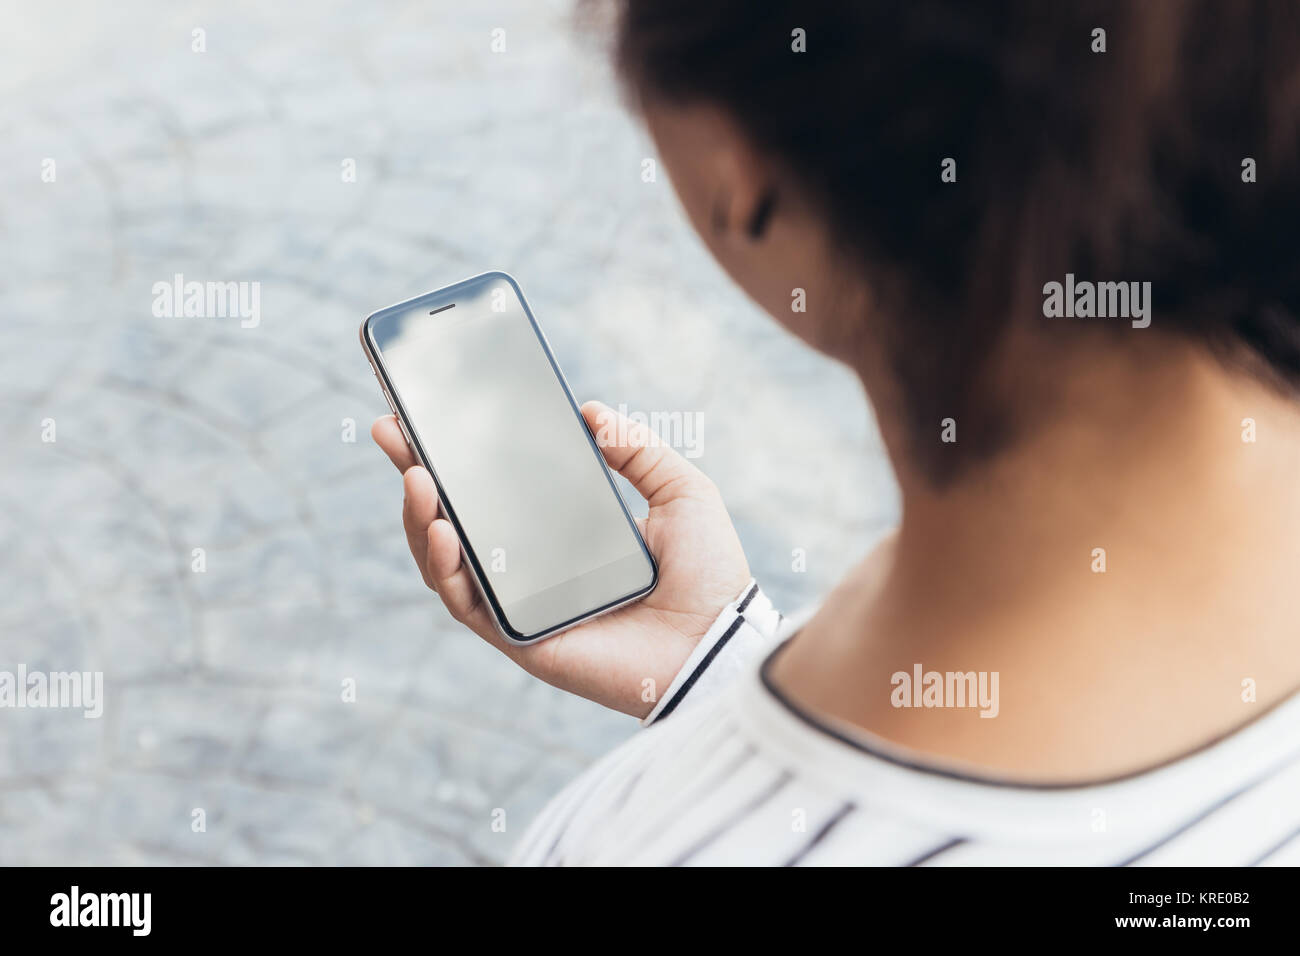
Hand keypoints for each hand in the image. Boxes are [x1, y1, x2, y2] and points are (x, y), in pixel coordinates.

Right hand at [371, 400, 750, 716]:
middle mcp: (533, 565)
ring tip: (417, 476)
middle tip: (391, 430)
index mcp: (563, 530)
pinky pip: (466, 602)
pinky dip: (446, 567)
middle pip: (456, 518)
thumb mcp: (680, 491)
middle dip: (416, 474)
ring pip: (446, 561)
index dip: (458, 453)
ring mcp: (520, 601)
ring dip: (421, 518)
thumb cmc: (708, 573)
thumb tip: (589, 410)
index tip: (428, 413)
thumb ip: (638, 449)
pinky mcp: (519, 637)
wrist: (718, 640)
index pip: (497, 487)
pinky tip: (443, 530)